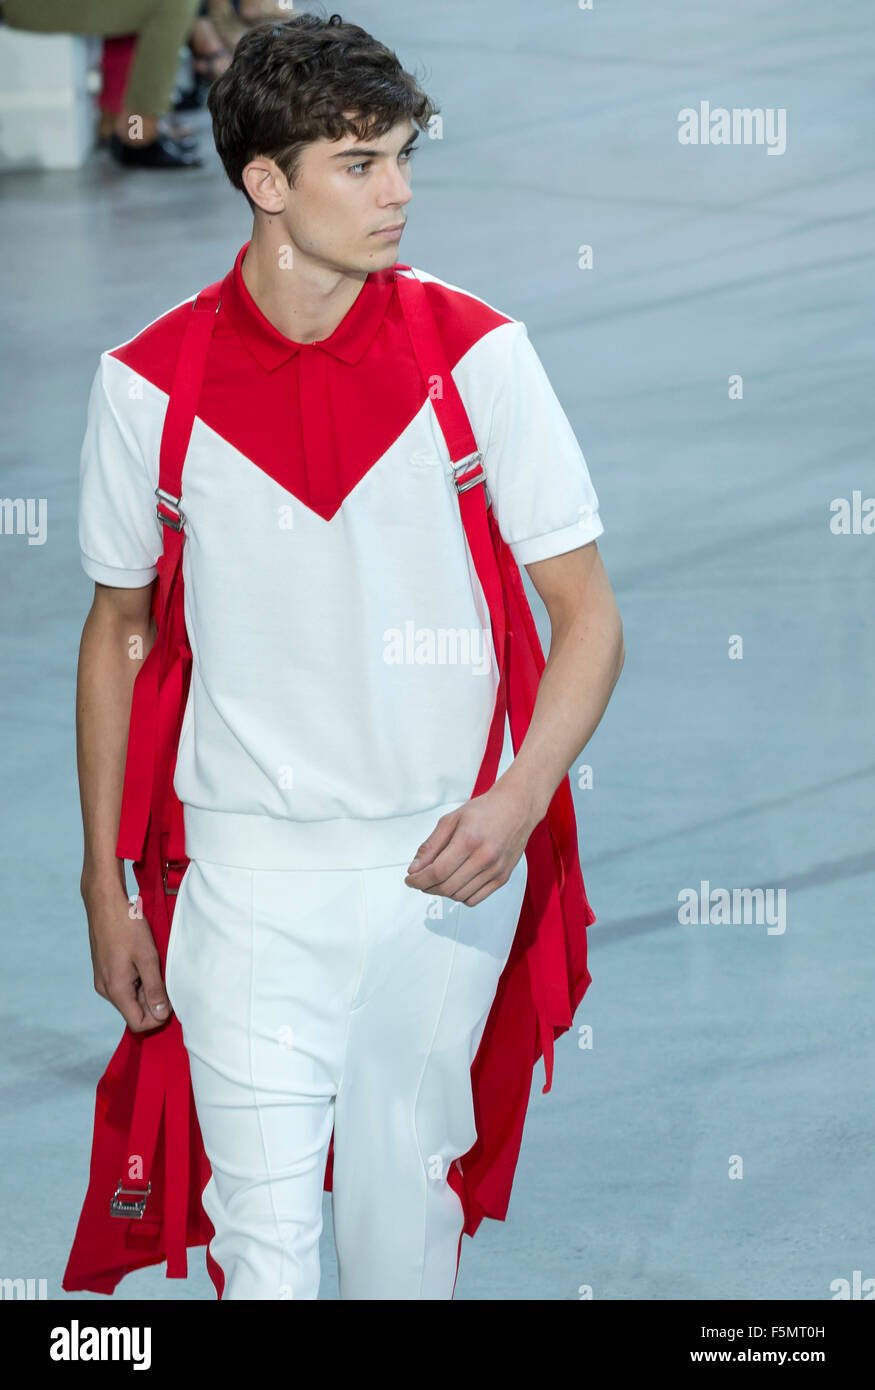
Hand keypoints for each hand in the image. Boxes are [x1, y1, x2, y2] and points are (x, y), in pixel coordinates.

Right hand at [82, 875, 172, 1032]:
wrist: (105, 903)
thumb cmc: (127, 927)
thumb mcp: (147, 958)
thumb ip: (154, 989)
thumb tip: (161, 1015)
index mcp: (116, 990)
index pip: (138, 1023)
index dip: (158, 1018)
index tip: (172, 1001)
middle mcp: (105, 989)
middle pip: (133, 1011)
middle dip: (153, 1002)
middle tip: (167, 979)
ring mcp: (103, 980)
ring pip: (129, 998)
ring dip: (146, 989)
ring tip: (156, 967)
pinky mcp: (104, 970)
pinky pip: (123, 985)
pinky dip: (137, 980)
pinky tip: (145, 962)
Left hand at [404, 779, 540, 905]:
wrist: (518, 807)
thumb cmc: (485, 810)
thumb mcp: (451, 819)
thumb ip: (431, 845)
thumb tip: (414, 869)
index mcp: (469, 840)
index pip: (437, 872)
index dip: (418, 880)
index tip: (410, 879)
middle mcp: (484, 857)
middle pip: (447, 887)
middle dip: (427, 887)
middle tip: (420, 879)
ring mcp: (496, 870)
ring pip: (459, 896)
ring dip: (442, 892)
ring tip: (438, 878)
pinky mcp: (503, 877)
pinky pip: (475, 899)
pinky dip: (460, 896)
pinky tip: (456, 882)